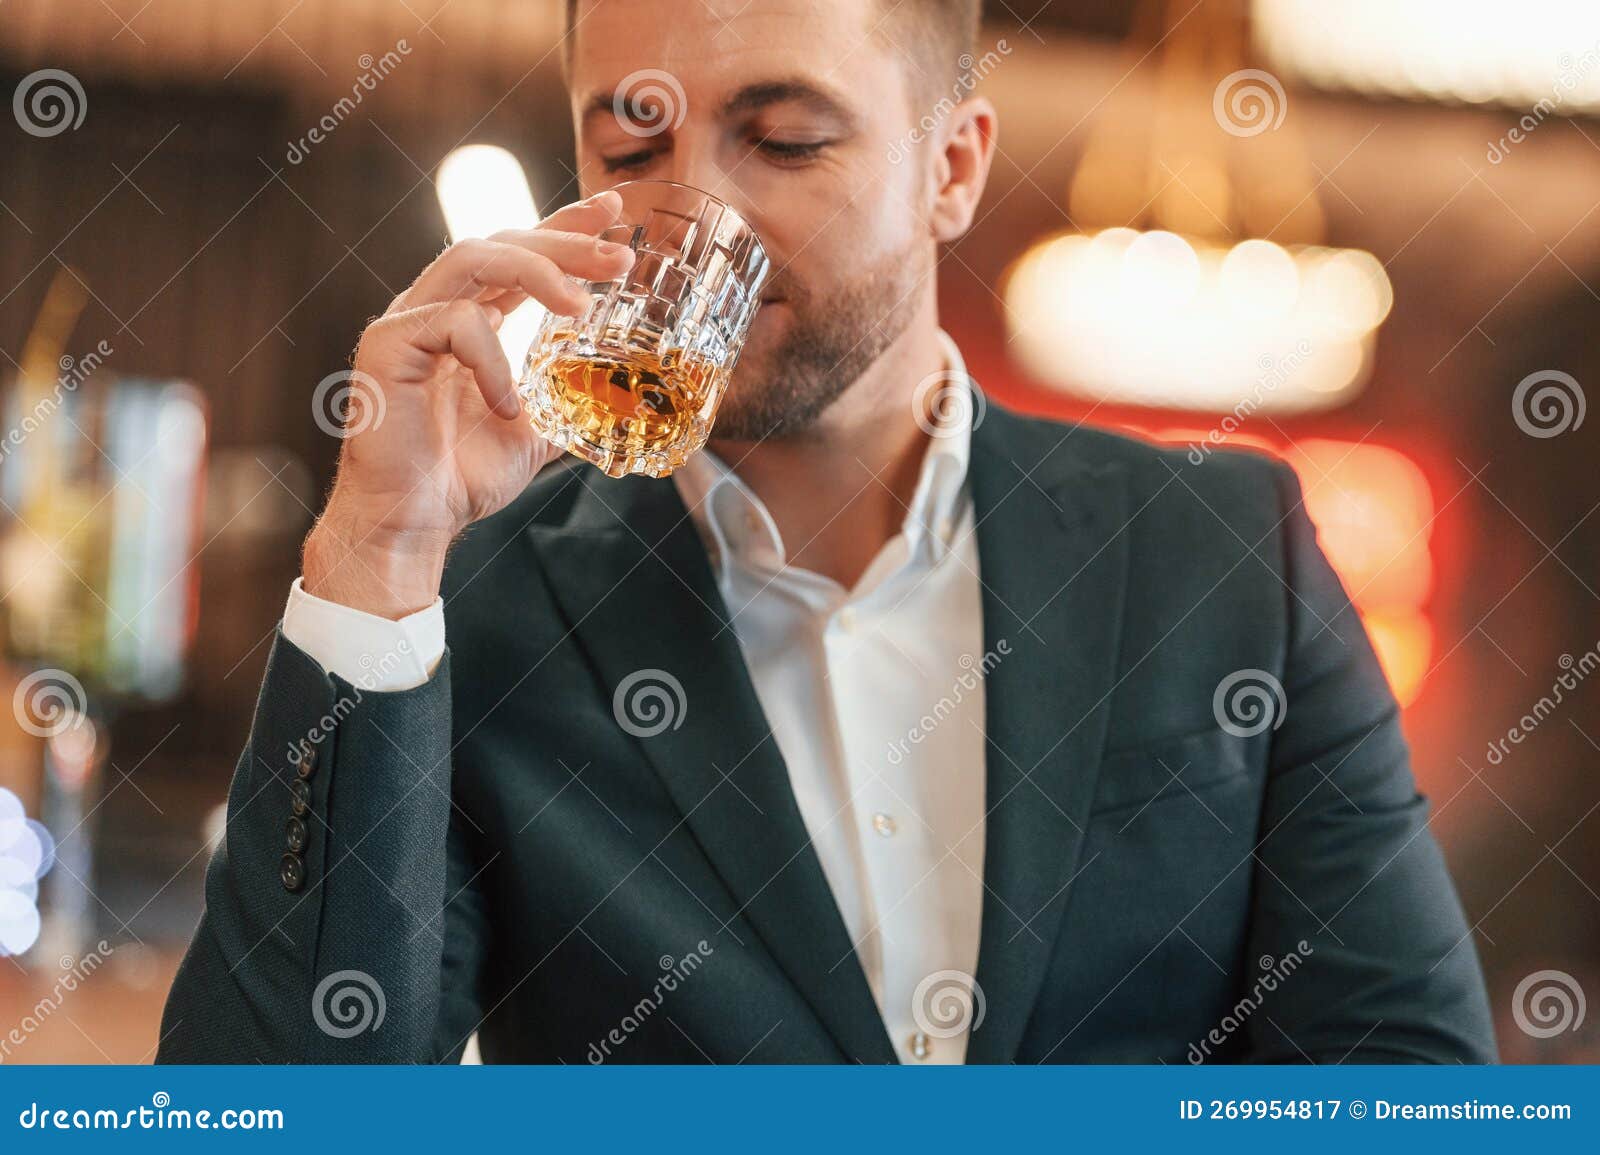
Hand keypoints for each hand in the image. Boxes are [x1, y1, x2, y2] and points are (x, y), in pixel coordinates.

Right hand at [302, 190, 633, 617]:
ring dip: (537, 272)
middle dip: (566, 241)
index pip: (519, 252)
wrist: (416, 523)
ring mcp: (407, 321)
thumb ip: (570, 402)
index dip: (564, 225)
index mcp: (470, 320)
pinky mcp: (386, 344)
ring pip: (473, 256)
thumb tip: (624, 396)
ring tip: (582, 307)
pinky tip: (507, 406)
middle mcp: (436, 309)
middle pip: (502, 241)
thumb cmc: (463, 478)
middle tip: (620, 257)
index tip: (612, 211)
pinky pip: (453, 323)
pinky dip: (493, 360)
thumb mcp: (538, 434)